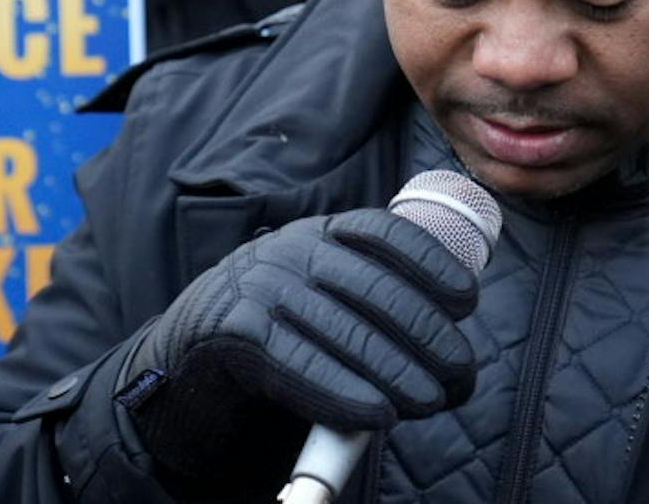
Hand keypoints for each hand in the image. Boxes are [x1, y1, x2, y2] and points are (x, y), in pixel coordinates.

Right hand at [117, 209, 480, 490]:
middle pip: (379, 289)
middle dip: (431, 336)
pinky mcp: (236, 336)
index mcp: (316, 236)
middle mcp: (288, 252)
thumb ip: (367, 303)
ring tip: (431, 400)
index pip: (384, 233)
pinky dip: (347, 393)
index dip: (433, 263)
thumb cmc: (272, 344)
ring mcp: (260, 290)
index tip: (465, 301)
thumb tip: (449, 337)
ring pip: (349, 331)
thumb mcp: (318, 303)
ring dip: (401, 373)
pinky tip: (378, 414)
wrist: (182, 375)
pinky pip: (304, 365)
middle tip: (459, 377)